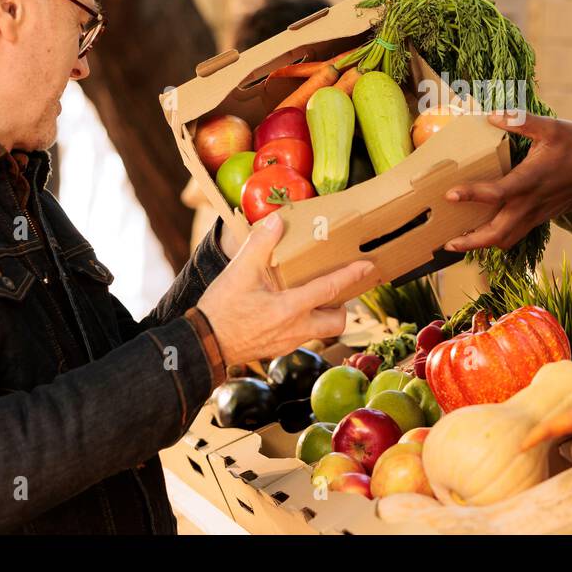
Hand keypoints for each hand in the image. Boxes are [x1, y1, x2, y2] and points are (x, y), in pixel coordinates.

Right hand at [199, 213, 375, 364]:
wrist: (204, 345)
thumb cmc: (222, 309)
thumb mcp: (239, 271)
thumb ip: (260, 244)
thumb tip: (277, 221)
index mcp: (290, 309)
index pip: (330, 290)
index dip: (351, 276)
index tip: (368, 266)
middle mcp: (296, 329)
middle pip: (336, 322)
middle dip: (343, 306)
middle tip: (337, 288)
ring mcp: (288, 343)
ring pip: (321, 331)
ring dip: (324, 314)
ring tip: (314, 296)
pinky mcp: (278, 349)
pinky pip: (303, 336)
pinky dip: (306, 322)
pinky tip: (290, 309)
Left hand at [443, 112, 571, 252]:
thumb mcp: (554, 127)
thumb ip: (522, 120)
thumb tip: (492, 116)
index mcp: (531, 180)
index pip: (498, 193)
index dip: (473, 195)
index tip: (451, 194)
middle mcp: (529, 203)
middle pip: (497, 233)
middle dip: (471, 242)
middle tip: (445, 242)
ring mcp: (533, 214)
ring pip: (504, 240)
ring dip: (480, 245)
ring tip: (456, 243)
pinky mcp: (536, 218)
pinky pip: (512, 236)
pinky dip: (493, 240)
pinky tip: (478, 234)